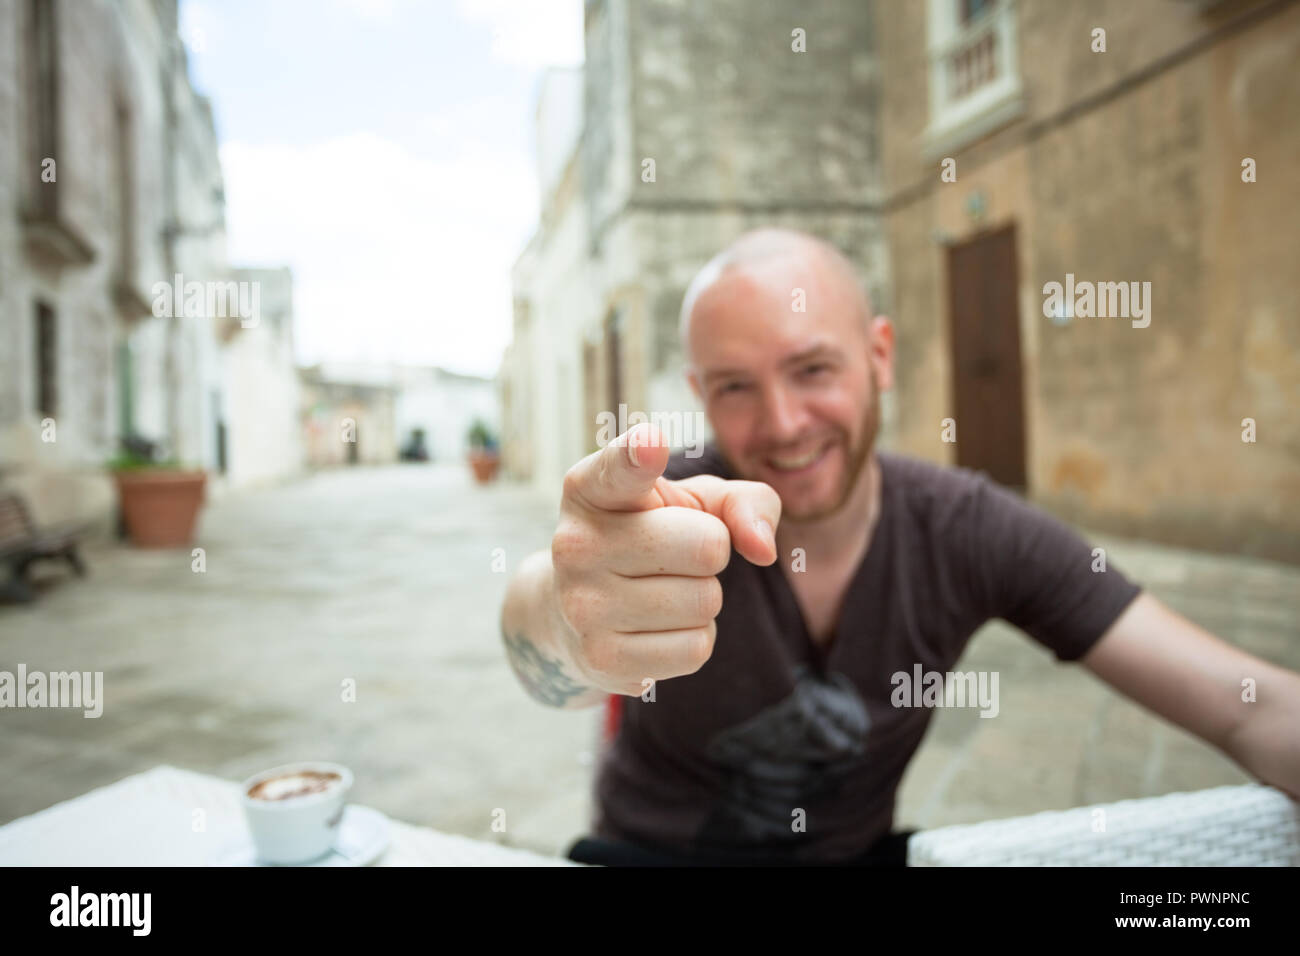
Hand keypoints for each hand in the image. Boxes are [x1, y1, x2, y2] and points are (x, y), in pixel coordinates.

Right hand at [550, 423, 779, 695]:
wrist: (574, 612)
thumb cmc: (650, 536)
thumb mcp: (693, 502)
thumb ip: (743, 502)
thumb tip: (762, 549)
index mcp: (591, 489)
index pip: (621, 468)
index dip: (640, 456)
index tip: (651, 445)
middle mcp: (576, 543)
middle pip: (706, 546)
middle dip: (712, 552)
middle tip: (676, 555)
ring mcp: (582, 605)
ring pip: (704, 602)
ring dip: (702, 599)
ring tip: (662, 591)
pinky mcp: (600, 659)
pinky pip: (695, 649)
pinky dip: (694, 639)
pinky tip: (657, 628)